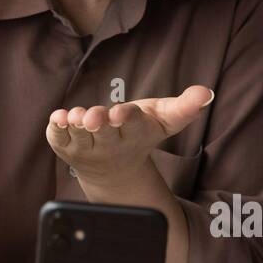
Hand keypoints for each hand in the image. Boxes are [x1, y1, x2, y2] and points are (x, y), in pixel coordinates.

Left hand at [46, 85, 213, 185]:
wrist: (114, 170)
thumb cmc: (138, 134)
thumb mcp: (163, 120)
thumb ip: (184, 107)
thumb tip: (206, 93)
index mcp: (134, 133)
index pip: (131, 125)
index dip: (126, 118)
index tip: (121, 113)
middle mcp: (110, 143)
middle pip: (104, 131)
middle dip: (98, 121)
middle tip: (93, 116)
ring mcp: (86, 147)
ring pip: (80, 137)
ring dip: (75, 125)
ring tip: (74, 116)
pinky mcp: (65, 147)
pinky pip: (59, 140)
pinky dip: (56, 130)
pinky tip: (57, 118)